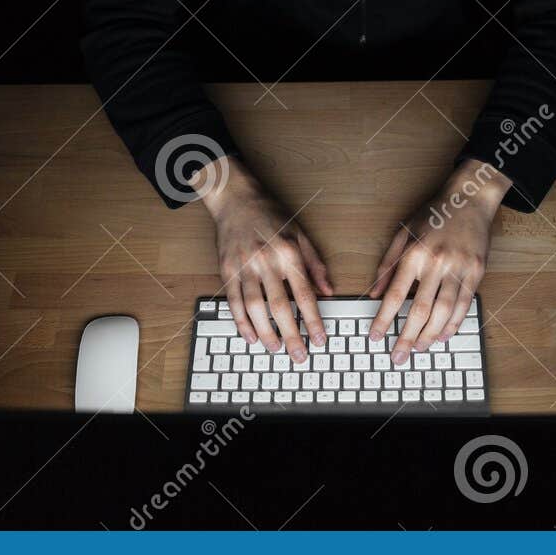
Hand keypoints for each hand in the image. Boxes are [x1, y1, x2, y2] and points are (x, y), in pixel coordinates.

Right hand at [193, 155, 332, 362]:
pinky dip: (241, 322)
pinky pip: (233, 302)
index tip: (320, 339)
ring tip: (275, 348)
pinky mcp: (226, 270)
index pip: (304, 294)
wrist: (236, 199)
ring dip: (265, 332)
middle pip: (279, 307)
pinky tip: (250, 335)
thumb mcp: (300, 234)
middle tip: (299, 355)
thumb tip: (329, 291)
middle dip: (291, 335)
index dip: (313, 320)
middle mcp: (266, 261)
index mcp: (288, 254)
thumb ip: (315, 264)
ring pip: (254, 308)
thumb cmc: (271, 215)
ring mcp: (243, 267)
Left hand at [367, 159, 508, 362]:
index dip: (384, 319)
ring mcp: (459, 268)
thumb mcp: (403, 232)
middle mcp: (436, 263)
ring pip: (444, 312)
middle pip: (420, 309)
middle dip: (407, 337)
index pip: (395, 294)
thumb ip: (387, 264)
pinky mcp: (476, 272)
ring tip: (419, 349)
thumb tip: (373, 293)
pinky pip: (465, 304)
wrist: (469, 199)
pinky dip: (454, 323)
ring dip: (430, 335)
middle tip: (397, 356)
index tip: (375, 337)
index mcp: (414, 253)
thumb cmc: (432, 215)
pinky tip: (444, 335)